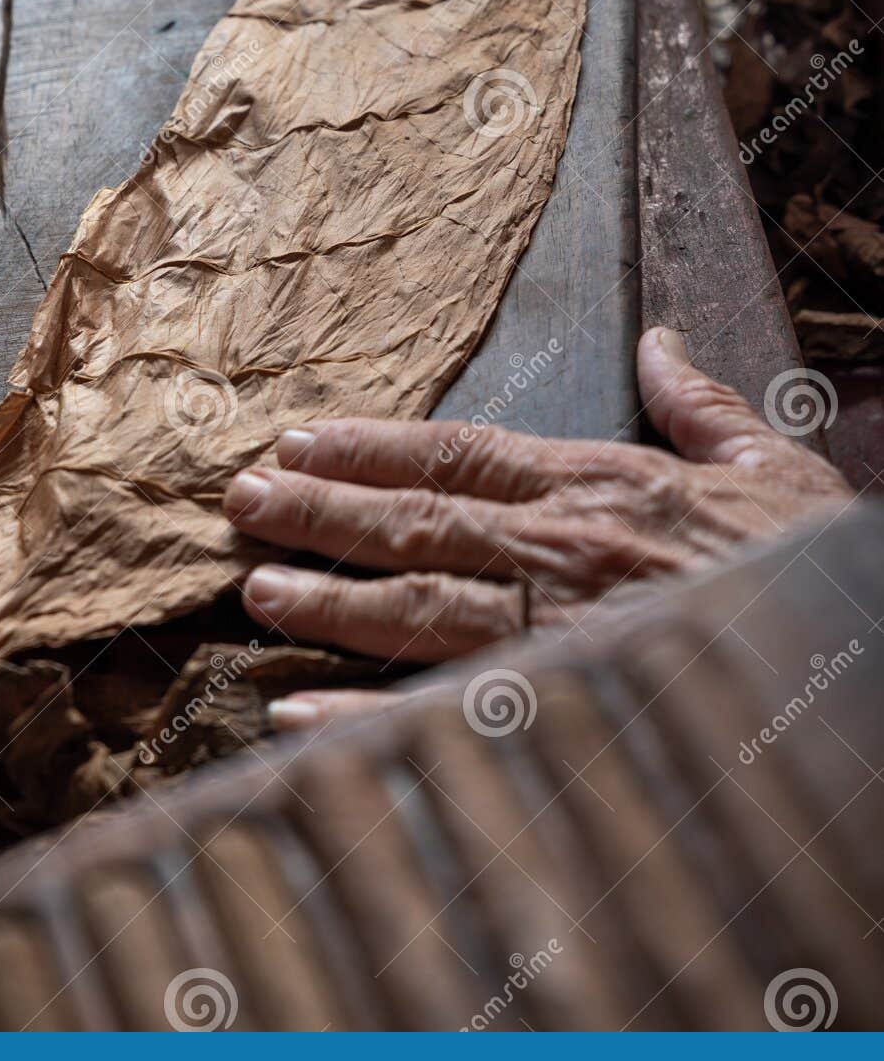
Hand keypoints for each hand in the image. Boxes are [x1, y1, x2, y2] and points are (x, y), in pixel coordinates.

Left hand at [225, 328, 851, 727]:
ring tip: (255, 589)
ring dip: (330, 600)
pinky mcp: (569, 706)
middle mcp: (569, 552)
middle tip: (240, 502)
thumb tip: (659, 344)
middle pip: (420, 523)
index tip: (300, 437)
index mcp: (603, 485)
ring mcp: (564, 633)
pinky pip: (452, 709)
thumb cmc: (811, 563)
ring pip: (421, 608)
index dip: (372, 444)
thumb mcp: (768, 465)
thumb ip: (699, 405)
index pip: (462, 452)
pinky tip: (300, 714)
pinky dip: (369, 716)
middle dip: (322, 512)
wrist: (858, 639)